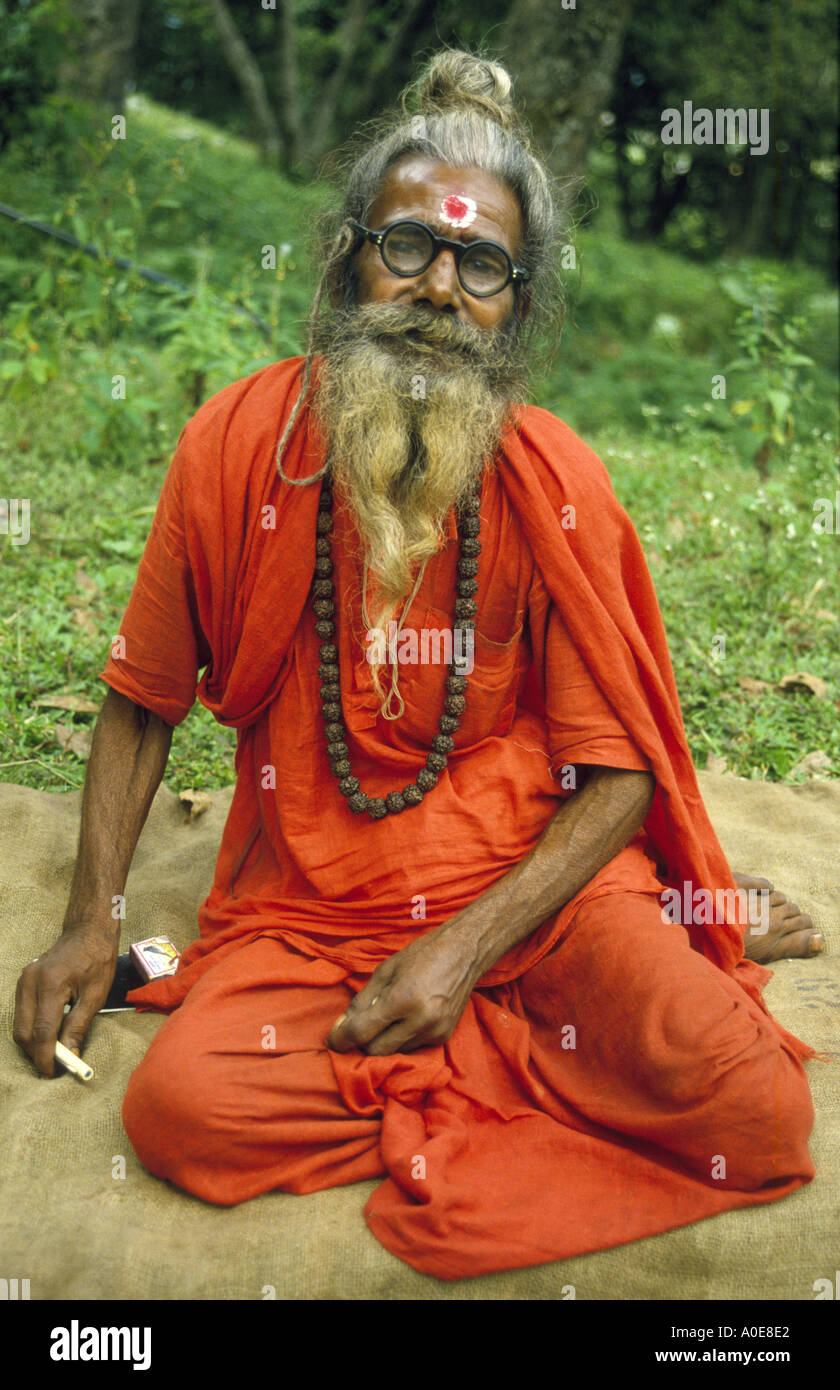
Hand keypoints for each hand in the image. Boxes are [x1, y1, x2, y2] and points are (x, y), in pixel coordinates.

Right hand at [13, 927, 117, 1076]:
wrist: (87, 930)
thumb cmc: (97, 958)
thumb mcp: (95, 995)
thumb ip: (79, 1026)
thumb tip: (70, 1055)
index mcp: (50, 985)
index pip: (41, 1032)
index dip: (45, 1057)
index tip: (53, 1074)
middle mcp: (30, 983)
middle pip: (24, 1032)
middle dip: (37, 1054)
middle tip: (55, 1066)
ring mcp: (23, 981)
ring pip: (19, 1025)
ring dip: (33, 1043)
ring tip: (54, 1052)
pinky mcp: (23, 982)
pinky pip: (21, 1014)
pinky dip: (31, 1029)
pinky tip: (48, 1034)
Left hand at [326, 924, 480, 1055]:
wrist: (464, 954)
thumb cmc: (421, 955)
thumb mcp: (385, 971)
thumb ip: (362, 1001)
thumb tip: (342, 1026)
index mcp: (402, 999)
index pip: (361, 1031)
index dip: (341, 1039)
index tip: (332, 1041)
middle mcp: (420, 1021)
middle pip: (376, 1050)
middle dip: (363, 1042)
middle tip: (359, 1027)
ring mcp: (434, 1032)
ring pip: (395, 1052)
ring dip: (384, 1040)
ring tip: (389, 1016)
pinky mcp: (443, 1037)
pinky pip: (412, 1047)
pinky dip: (403, 1037)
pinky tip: (408, 1017)